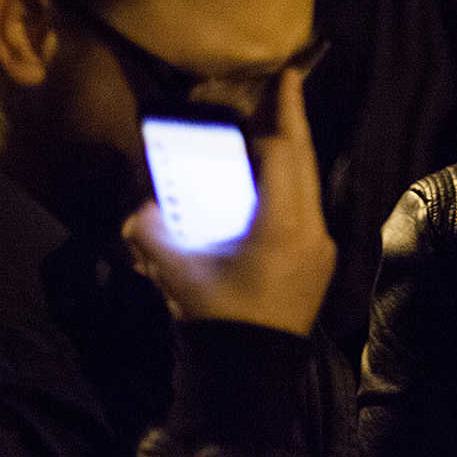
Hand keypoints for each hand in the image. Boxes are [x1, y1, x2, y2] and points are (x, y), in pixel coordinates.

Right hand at [123, 69, 335, 336]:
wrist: (251, 376)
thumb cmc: (217, 322)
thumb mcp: (179, 277)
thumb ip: (151, 238)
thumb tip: (135, 212)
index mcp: (281, 229)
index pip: (285, 158)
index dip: (279, 119)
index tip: (284, 80)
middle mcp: (311, 231)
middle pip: (306, 162)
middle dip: (293, 121)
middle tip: (289, 81)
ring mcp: (321, 246)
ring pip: (311, 184)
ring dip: (293, 154)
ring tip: (276, 124)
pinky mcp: (320, 260)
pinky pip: (309, 207)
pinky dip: (292, 184)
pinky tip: (274, 177)